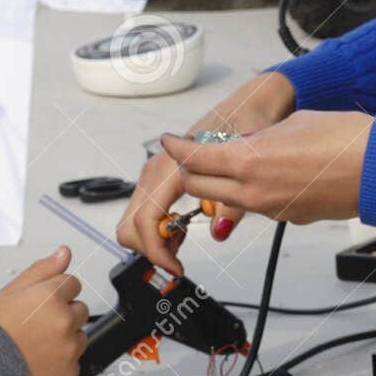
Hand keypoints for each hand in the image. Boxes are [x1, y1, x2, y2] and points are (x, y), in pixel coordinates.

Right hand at [0, 247, 89, 375]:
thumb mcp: (12, 291)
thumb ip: (43, 270)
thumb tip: (64, 253)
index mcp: (52, 297)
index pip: (73, 284)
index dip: (57, 292)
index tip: (43, 304)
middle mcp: (65, 322)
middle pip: (80, 310)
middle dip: (64, 315)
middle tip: (38, 326)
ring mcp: (69, 350)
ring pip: (80, 337)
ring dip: (66, 339)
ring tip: (39, 346)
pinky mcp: (69, 374)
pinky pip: (73, 364)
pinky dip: (61, 364)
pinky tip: (41, 363)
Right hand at [117, 72, 296, 269]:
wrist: (246, 108)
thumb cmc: (243, 127)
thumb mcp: (244, 167)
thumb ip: (232, 205)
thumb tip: (219, 231)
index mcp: (171, 166)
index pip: (147, 219)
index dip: (157, 250)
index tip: (176, 268)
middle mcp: (156, 169)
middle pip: (129, 225)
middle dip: (149, 249)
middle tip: (176, 259)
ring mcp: (153, 175)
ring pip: (132, 222)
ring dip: (152, 241)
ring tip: (181, 243)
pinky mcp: (157, 181)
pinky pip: (144, 214)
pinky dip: (156, 231)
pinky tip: (180, 229)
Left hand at [161, 110, 371, 229]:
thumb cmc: (345, 139)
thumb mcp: (292, 125)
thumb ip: (259, 140)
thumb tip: (245, 148)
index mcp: (250, 161)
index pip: (195, 159)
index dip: (177, 148)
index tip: (168, 141)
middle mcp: (253, 191)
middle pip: (199, 188)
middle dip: (189, 171)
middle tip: (188, 156)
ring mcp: (268, 209)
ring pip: (225, 200)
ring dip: (217, 185)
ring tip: (225, 163)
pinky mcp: (285, 218)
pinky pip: (255, 205)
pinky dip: (248, 192)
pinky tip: (264, 175)